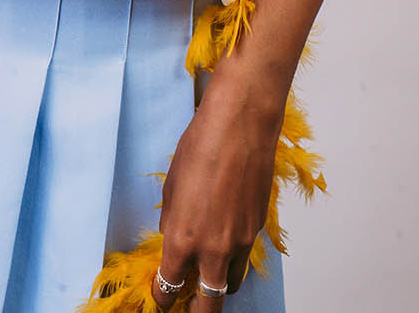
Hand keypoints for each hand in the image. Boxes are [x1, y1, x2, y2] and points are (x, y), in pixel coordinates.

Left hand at [150, 71, 282, 312]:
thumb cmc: (202, 146)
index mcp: (184, 238)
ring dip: (218, 286)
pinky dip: (233, 258)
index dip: (163, 297)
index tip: (161, 299)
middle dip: (196, 311)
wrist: (241, 125)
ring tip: (208, 277)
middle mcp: (214, 248)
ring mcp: (240, 242)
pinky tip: (225, 240)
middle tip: (188, 307)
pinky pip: (243, 256)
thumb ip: (172, 221)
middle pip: (208, 305)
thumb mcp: (172, 186)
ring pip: (230, 284)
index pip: (170, 286)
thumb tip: (173, 240)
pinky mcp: (258, 229)